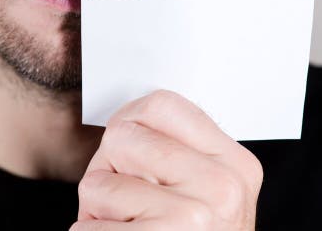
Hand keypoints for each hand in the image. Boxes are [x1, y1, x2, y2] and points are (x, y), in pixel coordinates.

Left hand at [73, 90, 262, 229]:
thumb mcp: (199, 192)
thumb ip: (172, 151)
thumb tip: (125, 116)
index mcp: (235, 165)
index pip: (161, 103)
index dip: (129, 122)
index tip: (129, 151)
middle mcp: (224, 187)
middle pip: (121, 137)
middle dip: (108, 170)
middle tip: (129, 204)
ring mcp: (195, 219)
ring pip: (97, 183)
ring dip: (96, 211)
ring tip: (128, 230)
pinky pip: (86, 228)